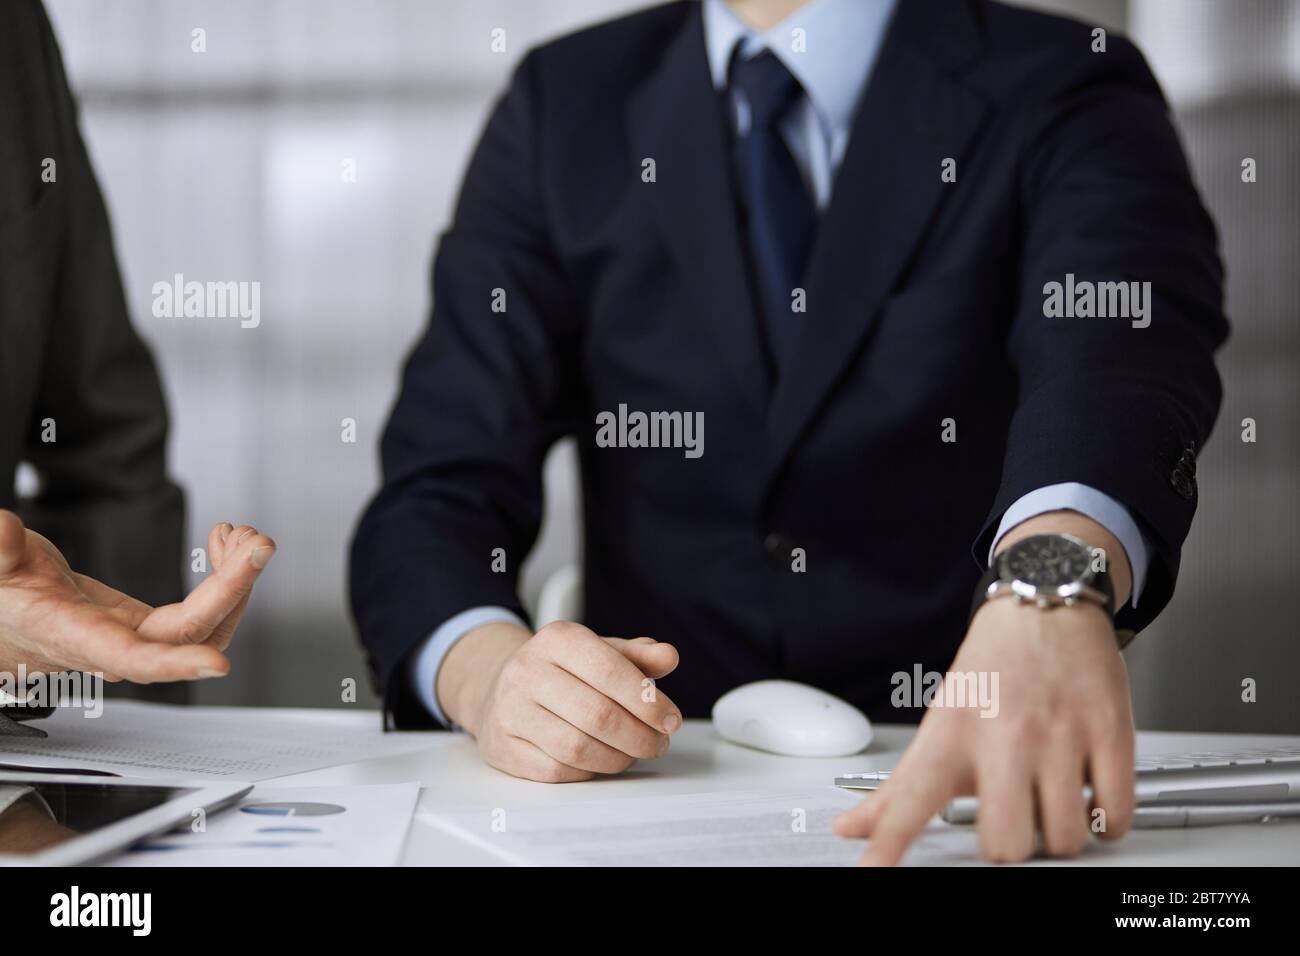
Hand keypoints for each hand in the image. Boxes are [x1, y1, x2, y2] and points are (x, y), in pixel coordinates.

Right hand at [0, 510, 274, 682]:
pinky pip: (204, 611)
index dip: (177, 663)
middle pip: (192, 632)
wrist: (7, 617)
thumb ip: (0, 553)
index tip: (217, 665)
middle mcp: (119, 646)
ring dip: (237, 580)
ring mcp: (142, 637)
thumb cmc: (4, 599)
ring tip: (243, 537)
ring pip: (209, 625)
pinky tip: (222, 544)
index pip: (135, 659)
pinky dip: (224, 576)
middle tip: (258, 545)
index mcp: (80, 638)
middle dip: (234, 588)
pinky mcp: (154, 625)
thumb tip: (1, 528)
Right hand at [439, 620, 683, 782]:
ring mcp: (510, 709)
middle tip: (658, 743)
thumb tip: (668, 656)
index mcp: (557, 638)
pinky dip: (587, 772)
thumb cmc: (562, 672)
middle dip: (639, 736)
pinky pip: (555, 771)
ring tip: (632, 753)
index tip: (671, 720)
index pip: (610, 670)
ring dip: (617, 758)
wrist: (501, 689)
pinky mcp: (502, 746)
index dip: (648, 701)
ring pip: (576, 748)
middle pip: (597, 714)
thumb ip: (638, 657)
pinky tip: (598, 761)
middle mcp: (528, 669)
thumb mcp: (600, 653)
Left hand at [834, 511, 1135, 864]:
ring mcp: (1058, 734)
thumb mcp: (938, 724)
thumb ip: (897, 789)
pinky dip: (1106, 818)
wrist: (1043, 604)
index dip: (890, 844)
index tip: (873, 871)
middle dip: (1012, 845)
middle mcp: (1002, 735)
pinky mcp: (1108, 730)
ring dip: (1061, 833)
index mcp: (951, 735)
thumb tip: (851, 829)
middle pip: (1006, 843)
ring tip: (1052, 801)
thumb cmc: (992, 670)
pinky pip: (1114, 811)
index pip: (910, 801)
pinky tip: (1089, 795)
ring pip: (1065, 836)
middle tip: (1014, 818)